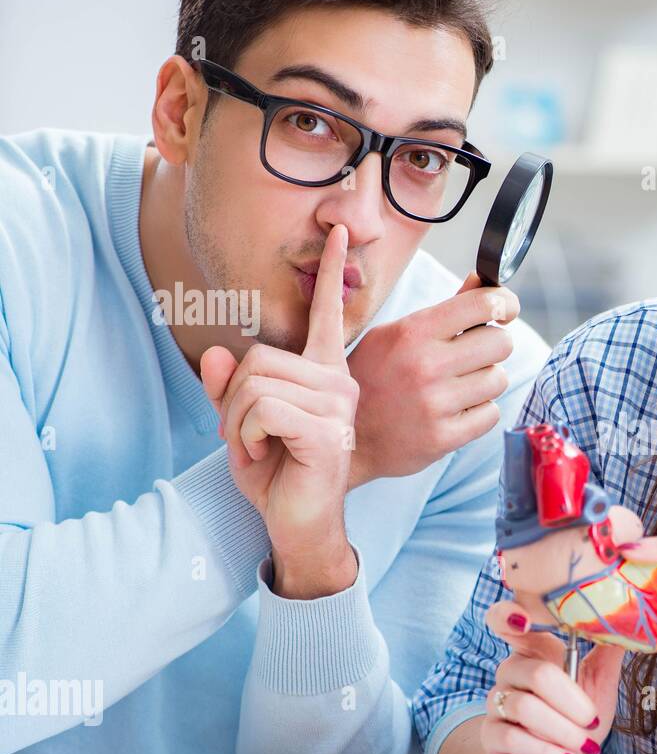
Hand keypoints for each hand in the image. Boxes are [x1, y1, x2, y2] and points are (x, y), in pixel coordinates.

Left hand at [199, 224, 359, 598]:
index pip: (330, 316)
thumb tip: (218, 356)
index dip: (332, 275)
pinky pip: (262, 409)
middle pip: (257, 358)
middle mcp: (339, 383)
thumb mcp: (242, 425)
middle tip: (248, 435)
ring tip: (258, 447)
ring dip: (236, 421)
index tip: (340, 231)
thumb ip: (228, 387)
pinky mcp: (328, 432)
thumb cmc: (278, 474)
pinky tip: (264, 455)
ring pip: (255, 383)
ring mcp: (338, 407)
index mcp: (326, 375)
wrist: (299, 523)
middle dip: (232, 400)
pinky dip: (245, 435)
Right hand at [345, 273, 516, 486]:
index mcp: (411, 332)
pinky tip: (456, 410)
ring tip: (459, 385)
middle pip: (501, 342)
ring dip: (486, 381)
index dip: (505, 303)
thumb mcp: (393, 335)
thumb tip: (481, 281)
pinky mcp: (443, 438)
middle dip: (494, 344)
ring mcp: (435, 404)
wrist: (345, 437)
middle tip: (476, 354)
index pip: (481, 303)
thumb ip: (443, 311)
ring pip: (499, 379)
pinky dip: (480, 412)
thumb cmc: (371, 379)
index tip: (506, 310)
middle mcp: (425, 365)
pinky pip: (491, 414)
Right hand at [479, 602, 623, 753]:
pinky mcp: (490, 734)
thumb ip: (607, 652)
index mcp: (534, 649)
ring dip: (562, 730)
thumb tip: (626, 620)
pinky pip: (513, 738)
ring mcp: (496, 701)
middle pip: (537, 674)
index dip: (508, 615)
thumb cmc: (576, 717)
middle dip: (571, 702)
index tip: (523, 619)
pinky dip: (546, 751)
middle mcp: (510, 670)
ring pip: (525, 708)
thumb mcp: (599, 683)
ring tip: (585, 745)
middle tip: (591, 720)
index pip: (506, 621)